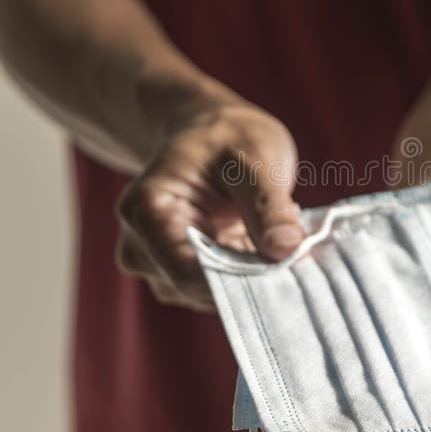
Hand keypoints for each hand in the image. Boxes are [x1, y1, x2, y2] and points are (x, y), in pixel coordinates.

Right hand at [116, 96, 304, 307]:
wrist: (212, 134)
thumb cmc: (228, 137)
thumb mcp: (255, 156)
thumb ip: (268, 202)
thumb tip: (287, 248)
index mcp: (146, 210)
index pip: (187, 271)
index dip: (239, 278)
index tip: (284, 266)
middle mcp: (139, 245)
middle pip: (197, 289)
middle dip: (248, 278)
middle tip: (291, 252)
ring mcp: (155, 266)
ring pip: (209, 297)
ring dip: (248, 279)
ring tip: (271, 240)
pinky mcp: (177, 276)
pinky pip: (217, 293)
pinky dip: (245, 278)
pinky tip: (260, 250)